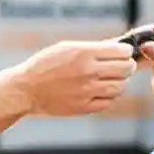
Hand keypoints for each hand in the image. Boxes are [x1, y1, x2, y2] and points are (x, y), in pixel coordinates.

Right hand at [18, 40, 135, 115]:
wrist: (26, 89)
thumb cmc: (44, 65)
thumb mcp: (67, 48)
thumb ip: (93, 48)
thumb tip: (117, 46)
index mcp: (84, 54)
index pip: (122, 52)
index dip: (125, 51)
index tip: (122, 52)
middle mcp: (88, 72)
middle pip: (126, 69)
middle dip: (126, 66)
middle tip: (121, 66)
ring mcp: (87, 91)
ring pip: (120, 87)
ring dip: (119, 82)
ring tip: (110, 78)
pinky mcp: (84, 107)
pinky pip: (108, 102)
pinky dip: (108, 96)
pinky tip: (100, 90)